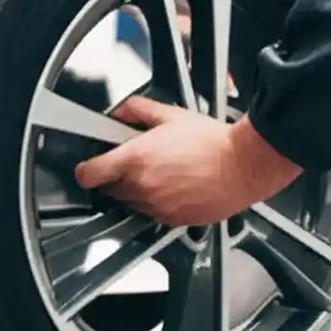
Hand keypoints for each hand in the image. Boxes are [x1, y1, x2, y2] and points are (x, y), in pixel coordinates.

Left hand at [74, 96, 302, 225]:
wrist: (243, 166)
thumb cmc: (214, 142)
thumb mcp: (172, 115)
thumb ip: (140, 111)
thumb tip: (122, 111)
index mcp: (136, 159)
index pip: (90, 174)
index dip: (86, 170)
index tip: (90, 166)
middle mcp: (142, 186)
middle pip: (108, 190)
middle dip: (114, 177)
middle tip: (132, 164)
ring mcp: (156, 206)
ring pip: (130, 203)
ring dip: (135, 190)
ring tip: (160, 174)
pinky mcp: (171, 220)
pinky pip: (151, 214)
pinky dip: (156, 202)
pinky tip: (174, 186)